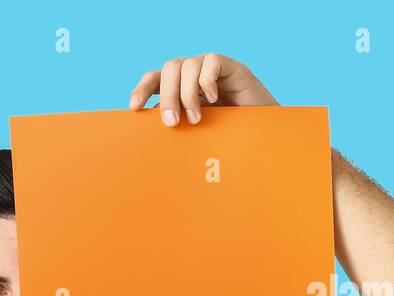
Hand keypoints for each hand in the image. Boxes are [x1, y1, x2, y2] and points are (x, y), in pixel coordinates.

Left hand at [129, 53, 277, 125]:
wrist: (259, 133)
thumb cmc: (224, 134)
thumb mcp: (193, 132)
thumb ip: (175, 126)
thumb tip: (148, 135)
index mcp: (179, 87)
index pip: (154, 78)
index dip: (142, 89)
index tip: (134, 108)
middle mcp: (192, 74)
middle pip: (169, 69)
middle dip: (167, 96)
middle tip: (170, 122)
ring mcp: (210, 67)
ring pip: (187, 65)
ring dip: (187, 94)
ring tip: (196, 119)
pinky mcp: (230, 66)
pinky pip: (211, 61)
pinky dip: (207, 82)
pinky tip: (214, 99)